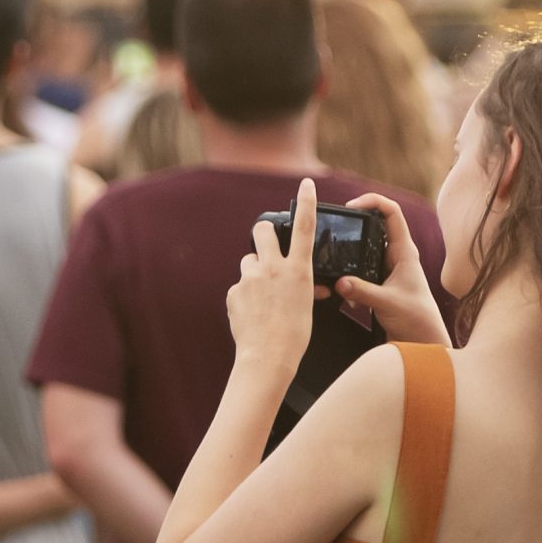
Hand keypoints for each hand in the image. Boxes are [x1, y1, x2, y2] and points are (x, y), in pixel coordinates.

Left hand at [227, 180, 322, 380]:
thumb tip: (306, 282)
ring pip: (249, 262)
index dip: (307, 202)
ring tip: (263, 298)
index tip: (307, 184)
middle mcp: (272, 268)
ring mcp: (250, 279)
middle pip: (261, 231)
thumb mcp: (307, 305)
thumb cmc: (293, 336)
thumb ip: (302, 285)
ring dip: (255, 272)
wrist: (267, 358)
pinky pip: (240, 286)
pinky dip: (246, 296)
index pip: (304, 227)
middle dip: (263, 232)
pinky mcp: (234, 292)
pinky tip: (253, 314)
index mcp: (298, 270)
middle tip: (266, 244)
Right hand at [329, 194, 449, 347]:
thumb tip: (340, 282)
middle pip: (374, 225)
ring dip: (350, 253)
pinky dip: (349, 276)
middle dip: (355, 224)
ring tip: (335, 258)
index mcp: (405, 251)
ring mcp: (387, 268)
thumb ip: (364, 292)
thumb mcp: (388, 303)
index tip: (351, 206)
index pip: (391, 212)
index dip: (372, 201)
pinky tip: (344, 292)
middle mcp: (396, 255)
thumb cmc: (417, 320)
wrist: (423, 342)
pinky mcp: (379, 283)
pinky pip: (360, 269)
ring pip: (364, 248)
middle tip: (335, 228)